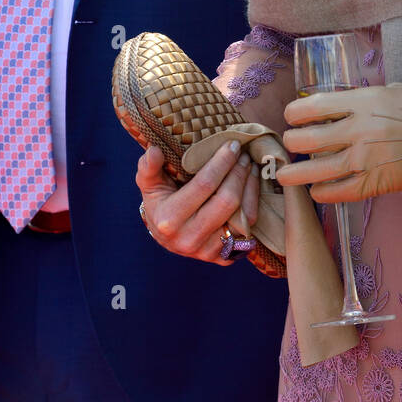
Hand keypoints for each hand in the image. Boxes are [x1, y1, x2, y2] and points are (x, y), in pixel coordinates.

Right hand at [135, 141, 259, 264]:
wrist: (166, 236)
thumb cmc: (160, 202)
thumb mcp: (149, 184)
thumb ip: (149, 167)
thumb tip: (154, 151)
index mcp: (169, 219)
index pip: (204, 185)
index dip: (222, 162)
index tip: (232, 144)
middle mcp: (188, 239)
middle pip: (227, 201)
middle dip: (239, 172)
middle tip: (243, 153)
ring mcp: (207, 251)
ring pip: (243, 216)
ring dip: (250, 186)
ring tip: (249, 165)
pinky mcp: (223, 257)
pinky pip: (247, 228)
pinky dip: (252, 204)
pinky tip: (250, 185)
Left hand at [276, 83, 401, 201]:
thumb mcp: (392, 91)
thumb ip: (363, 99)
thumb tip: (339, 105)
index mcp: (362, 102)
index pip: (313, 107)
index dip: (295, 112)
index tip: (291, 116)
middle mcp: (358, 129)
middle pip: (308, 139)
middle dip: (293, 142)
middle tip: (291, 144)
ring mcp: (365, 158)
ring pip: (317, 170)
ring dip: (296, 174)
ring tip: (285, 176)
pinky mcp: (375, 182)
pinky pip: (339, 191)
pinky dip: (323, 193)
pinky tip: (316, 192)